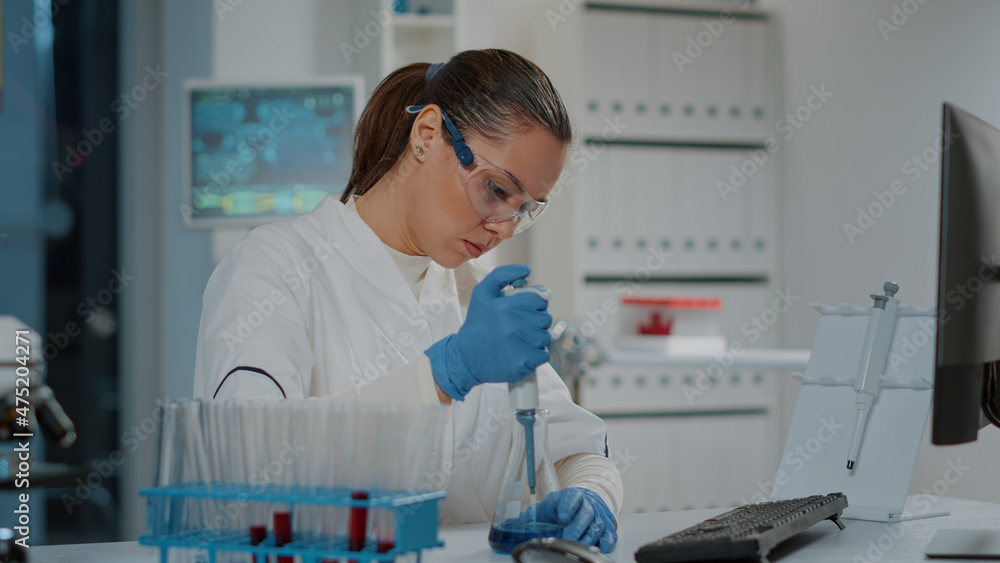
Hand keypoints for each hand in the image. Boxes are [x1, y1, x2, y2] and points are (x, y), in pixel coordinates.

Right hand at [425, 264, 551, 399]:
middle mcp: (515, 325)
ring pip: (545, 336)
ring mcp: (520, 345)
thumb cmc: (477, 324)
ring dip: (536, 337)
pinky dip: (535, 354)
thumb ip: (503, 275)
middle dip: (535, 320)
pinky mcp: (524, 363)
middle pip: (545, 318)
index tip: (524, 309)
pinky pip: (543, 355)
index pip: (540, 299)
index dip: (534, 303)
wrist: (466, 357)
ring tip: (519, 339)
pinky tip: (520, 352)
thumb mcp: (482, 293)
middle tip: (519, 325)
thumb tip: (527, 270)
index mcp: (506, 306)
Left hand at [523, 488, 617, 552]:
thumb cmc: (561, 508)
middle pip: (586, 514)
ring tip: (576, 547)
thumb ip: (528, 518)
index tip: (561, 516)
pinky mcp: (607, 527)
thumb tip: (506, 526)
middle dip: (576, 529)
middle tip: (567, 540)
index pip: (572, 497)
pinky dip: (606, 542)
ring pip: (597, 526)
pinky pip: (610, 535)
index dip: (568, 506)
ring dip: (587, 539)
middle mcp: (587, 504)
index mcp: (571, 496)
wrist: (583, 503)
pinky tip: (598, 547)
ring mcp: (598, 516)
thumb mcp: (544, 509)